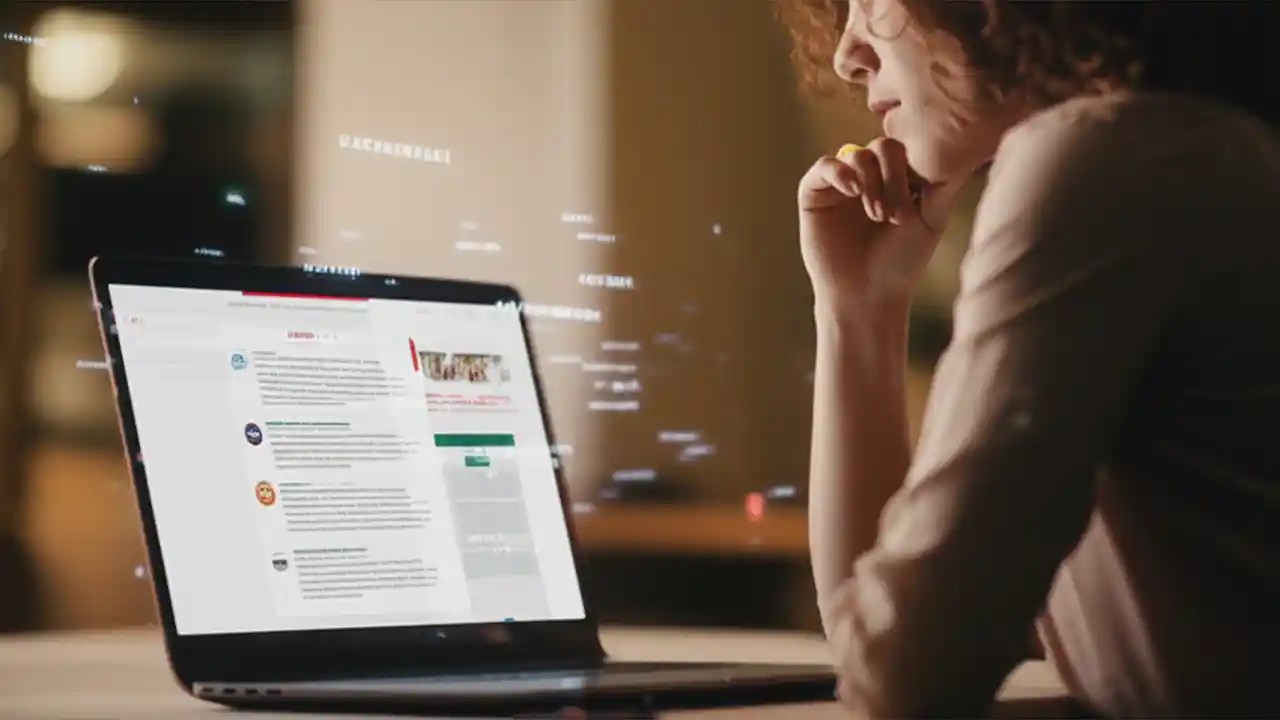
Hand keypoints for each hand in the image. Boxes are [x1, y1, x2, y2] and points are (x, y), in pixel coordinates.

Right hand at [797, 137, 966, 307]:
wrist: (866, 294)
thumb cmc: (901, 262)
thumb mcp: (931, 219)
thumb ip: (941, 184)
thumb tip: (954, 151)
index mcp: (897, 179)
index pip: (908, 149)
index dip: (914, 169)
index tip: (919, 205)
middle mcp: (869, 176)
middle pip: (884, 147)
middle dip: (893, 178)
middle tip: (895, 216)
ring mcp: (841, 183)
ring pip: (858, 155)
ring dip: (872, 182)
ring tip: (877, 215)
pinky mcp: (814, 192)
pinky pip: (825, 165)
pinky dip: (840, 172)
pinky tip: (852, 190)